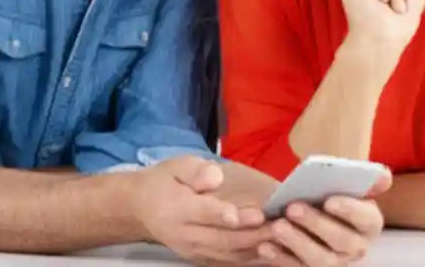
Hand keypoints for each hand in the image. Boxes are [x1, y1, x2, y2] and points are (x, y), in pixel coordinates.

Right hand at [130, 156, 273, 265]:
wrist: (141, 209)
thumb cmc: (163, 183)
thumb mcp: (174, 167)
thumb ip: (194, 171)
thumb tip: (214, 177)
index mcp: (176, 209)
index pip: (205, 213)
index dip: (229, 214)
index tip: (254, 214)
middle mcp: (184, 235)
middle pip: (222, 238)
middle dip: (255, 234)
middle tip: (281, 225)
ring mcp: (193, 251)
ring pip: (229, 253)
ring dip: (257, 247)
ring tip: (284, 236)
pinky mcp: (200, 258)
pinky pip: (229, 261)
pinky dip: (251, 257)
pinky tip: (272, 248)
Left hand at [258, 172, 390, 266]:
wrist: (315, 219)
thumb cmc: (330, 198)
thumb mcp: (346, 186)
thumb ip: (362, 180)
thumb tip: (383, 177)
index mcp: (369, 224)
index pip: (367, 219)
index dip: (350, 210)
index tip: (329, 200)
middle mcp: (356, 248)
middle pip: (341, 241)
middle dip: (316, 224)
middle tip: (293, 208)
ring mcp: (334, 264)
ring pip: (320, 261)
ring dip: (297, 243)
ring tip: (277, 227)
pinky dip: (280, 259)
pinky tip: (265, 246)